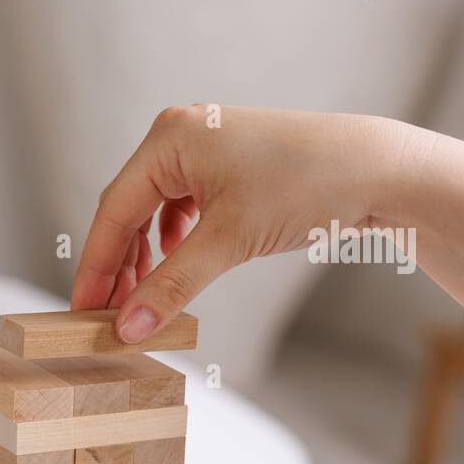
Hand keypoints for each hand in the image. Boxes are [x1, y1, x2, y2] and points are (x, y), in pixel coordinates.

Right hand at [71, 105, 419, 342]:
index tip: (83, 312)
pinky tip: (177, 265)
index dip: (96, 267)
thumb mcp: (229, 242)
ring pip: (153, 212)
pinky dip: (173, 242)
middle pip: (128, 211)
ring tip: (143, 301)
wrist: (380, 170)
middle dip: (120, 266)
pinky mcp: (227, 164)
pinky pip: (181, 208)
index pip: (113, 211)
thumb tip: (128, 328)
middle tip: (111, 317)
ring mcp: (204, 147)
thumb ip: (171, 287)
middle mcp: (180, 135)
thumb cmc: (308, 187)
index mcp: (169, 138)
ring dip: (146, 258)